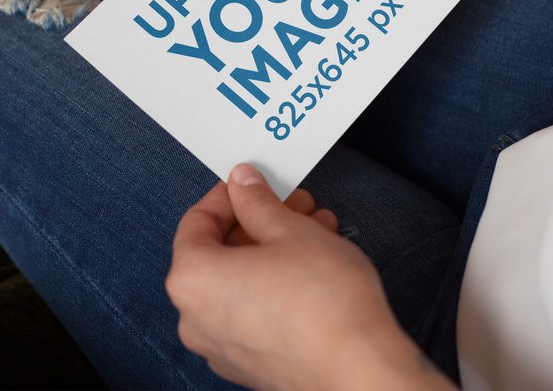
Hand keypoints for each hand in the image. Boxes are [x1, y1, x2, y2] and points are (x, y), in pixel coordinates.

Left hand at [166, 164, 453, 390]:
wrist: (361, 370)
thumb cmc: (323, 301)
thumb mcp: (290, 230)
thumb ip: (257, 201)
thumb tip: (242, 182)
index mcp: (191, 280)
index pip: (196, 222)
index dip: (228, 196)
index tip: (251, 184)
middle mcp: (195, 318)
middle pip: (221, 252)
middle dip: (260, 222)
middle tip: (293, 203)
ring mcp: (222, 347)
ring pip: (241, 281)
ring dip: (275, 249)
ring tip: (317, 227)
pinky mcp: (251, 364)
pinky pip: (253, 310)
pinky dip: (276, 283)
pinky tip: (315, 262)